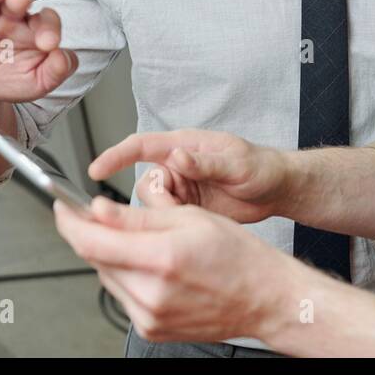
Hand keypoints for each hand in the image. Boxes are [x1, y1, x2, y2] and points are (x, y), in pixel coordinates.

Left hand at [53, 194, 298, 343]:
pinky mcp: (150, 328)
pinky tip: (148, 264)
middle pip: (95, 259)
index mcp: (162, 257)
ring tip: (138, 240)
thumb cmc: (237, 255)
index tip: (62, 208)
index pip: (93, 241)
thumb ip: (136, 216)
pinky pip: (123, 295)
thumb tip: (97, 210)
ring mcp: (150, 316)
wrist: (263, 297)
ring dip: (109, 255)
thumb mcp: (189, 217)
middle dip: (91, 234)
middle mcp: (152, 292)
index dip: (70, 221)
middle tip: (97, 216)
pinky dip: (125, 275)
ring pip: (106, 276)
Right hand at [90, 129, 289, 223]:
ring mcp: (181, 189)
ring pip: (154, 207)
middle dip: (156, 202)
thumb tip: (176, 156)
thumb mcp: (236, 163)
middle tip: (178, 210)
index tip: (97, 169)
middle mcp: (177, 167)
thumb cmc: (260, 167)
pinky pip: (168, 221)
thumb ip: (205, 162)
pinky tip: (196, 229)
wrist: (276, 190)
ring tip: (196, 218)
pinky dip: (175, 228)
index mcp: (184, 146)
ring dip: (168, 217)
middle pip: (145, 185)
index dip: (116, 156)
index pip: (140, 146)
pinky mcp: (187, 210)